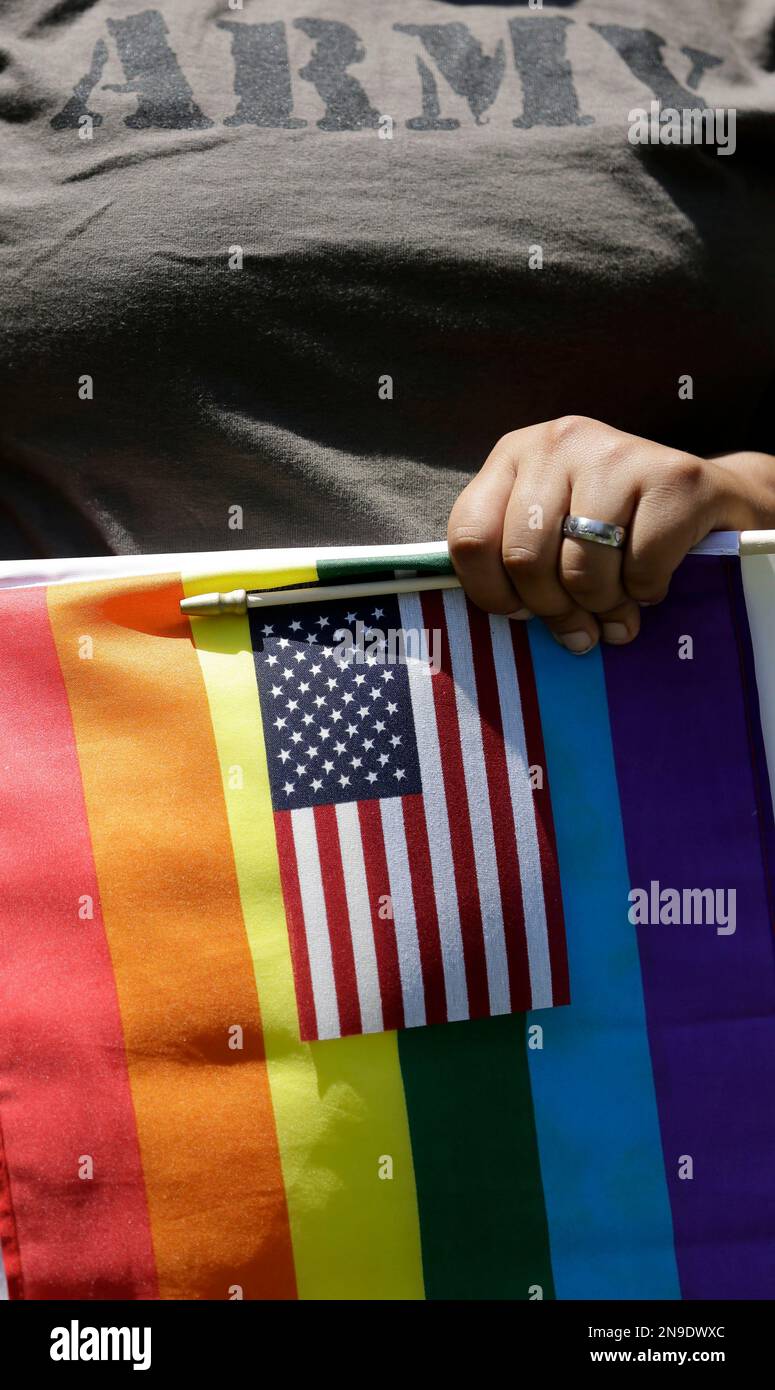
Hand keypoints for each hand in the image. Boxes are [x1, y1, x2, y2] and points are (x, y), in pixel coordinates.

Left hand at [447, 415, 774, 651]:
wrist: (705, 497)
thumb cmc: (612, 525)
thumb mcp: (551, 529)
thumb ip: (518, 562)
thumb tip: (517, 622)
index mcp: (513, 455)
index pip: (470, 537)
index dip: (492, 592)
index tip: (521, 612)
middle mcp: (557, 442)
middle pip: (523, 558)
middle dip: (551, 608)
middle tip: (578, 624)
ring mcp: (615, 453)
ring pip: (581, 570)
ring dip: (601, 605)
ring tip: (617, 607)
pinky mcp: (672, 476)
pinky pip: (640, 568)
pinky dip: (645, 592)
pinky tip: (651, 581)